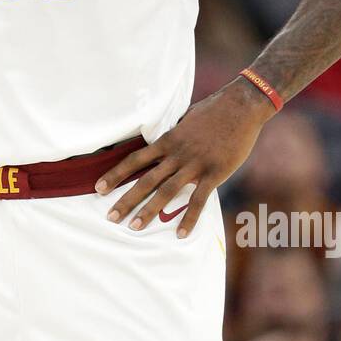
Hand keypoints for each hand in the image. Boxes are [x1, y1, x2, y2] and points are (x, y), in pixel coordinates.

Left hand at [95, 78, 274, 236]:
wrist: (241, 106)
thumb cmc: (214, 111)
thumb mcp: (186, 120)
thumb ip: (174, 135)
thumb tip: (163, 142)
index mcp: (167, 140)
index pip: (134, 160)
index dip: (115, 174)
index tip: (98, 188)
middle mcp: (176, 154)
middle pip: (145, 180)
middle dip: (126, 199)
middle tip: (110, 217)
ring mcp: (195, 164)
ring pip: (166, 191)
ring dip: (149, 210)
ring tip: (134, 228)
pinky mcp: (214, 173)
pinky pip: (198, 200)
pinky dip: (189, 218)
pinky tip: (180, 234)